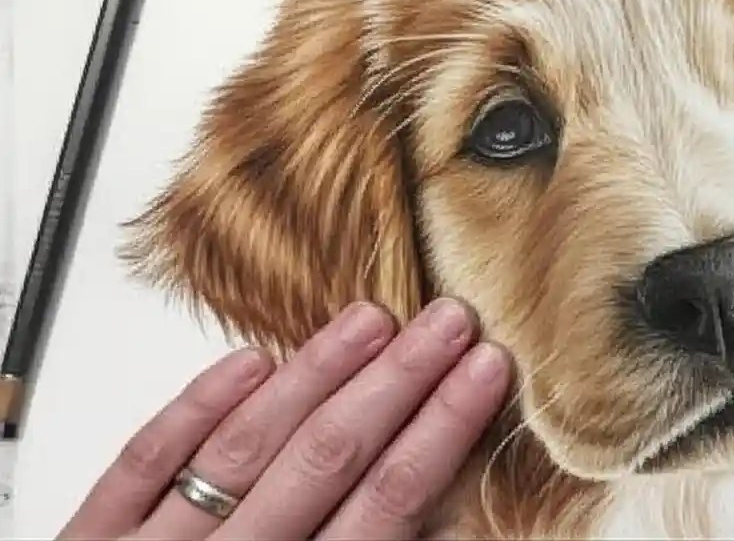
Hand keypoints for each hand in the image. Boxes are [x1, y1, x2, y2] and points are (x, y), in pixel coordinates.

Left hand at [58, 298, 511, 540]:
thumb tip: (444, 518)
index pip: (387, 504)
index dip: (441, 430)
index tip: (483, 372)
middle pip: (327, 460)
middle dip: (398, 383)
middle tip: (448, 323)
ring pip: (245, 448)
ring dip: (315, 375)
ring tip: (370, 320)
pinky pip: (145, 465)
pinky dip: (196, 409)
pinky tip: (250, 360)